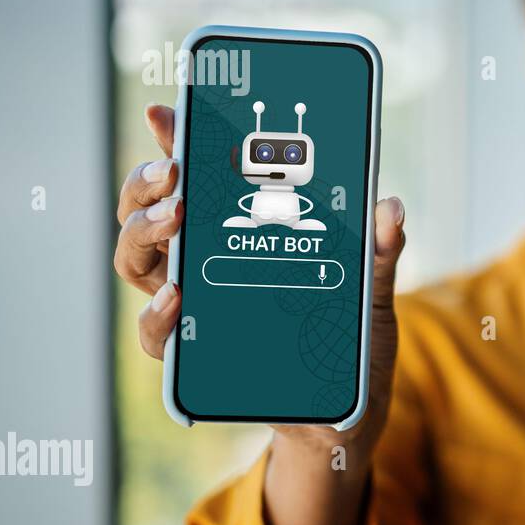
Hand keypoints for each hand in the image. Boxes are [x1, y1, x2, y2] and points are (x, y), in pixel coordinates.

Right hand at [114, 103, 406, 458]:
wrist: (347, 414)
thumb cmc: (351, 343)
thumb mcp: (373, 290)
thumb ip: (379, 250)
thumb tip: (388, 206)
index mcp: (240, 235)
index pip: (197, 180)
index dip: (176, 142)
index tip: (169, 110)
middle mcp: (206, 267)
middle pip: (147, 213)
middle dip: (146, 183)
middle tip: (175, 172)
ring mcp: (196, 311)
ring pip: (135, 262)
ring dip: (142, 232)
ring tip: (175, 216)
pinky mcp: (199, 358)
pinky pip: (159, 337)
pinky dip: (158, 315)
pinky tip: (177, 298)